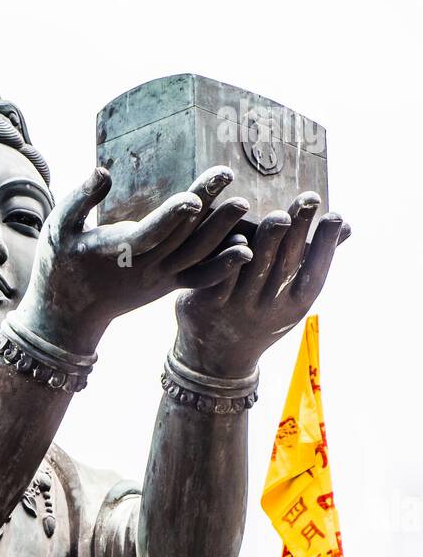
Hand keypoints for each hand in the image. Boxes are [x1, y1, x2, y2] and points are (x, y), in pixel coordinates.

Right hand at [15, 165, 252, 355]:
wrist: (69, 317)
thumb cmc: (60, 266)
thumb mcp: (57, 229)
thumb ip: (79, 199)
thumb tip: (102, 172)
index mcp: (118, 253)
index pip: (151, 233)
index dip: (173, 216)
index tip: (194, 197)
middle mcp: (145, 269)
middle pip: (182, 236)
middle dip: (207, 207)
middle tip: (228, 174)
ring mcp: (159, 280)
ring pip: (196, 256)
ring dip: (222, 232)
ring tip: (244, 205)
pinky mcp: (166, 286)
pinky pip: (199, 279)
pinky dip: (222, 267)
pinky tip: (245, 249)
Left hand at [173, 193, 350, 377]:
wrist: (218, 357)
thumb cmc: (262, 316)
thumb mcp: (292, 297)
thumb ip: (314, 260)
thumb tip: (347, 225)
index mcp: (294, 303)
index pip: (315, 271)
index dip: (326, 245)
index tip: (335, 216)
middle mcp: (270, 306)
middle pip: (287, 263)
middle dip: (299, 230)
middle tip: (309, 199)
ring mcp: (239, 305)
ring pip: (257, 268)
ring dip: (269, 241)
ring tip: (281, 216)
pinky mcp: (209, 304)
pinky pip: (222, 279)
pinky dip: (231, 259)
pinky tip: (238, 235)